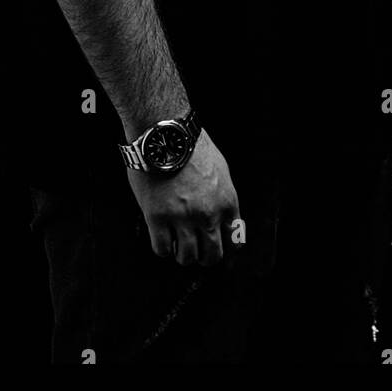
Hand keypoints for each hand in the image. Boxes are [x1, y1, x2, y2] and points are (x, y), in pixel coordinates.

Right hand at [126, 128, 242, 266]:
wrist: (165, 133)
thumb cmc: (191, 146)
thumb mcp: (220, 170)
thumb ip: (223, 198)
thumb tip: (223, 220)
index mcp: (227, 202)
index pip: (234, 241)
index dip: (224, 246)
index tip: (215, 244)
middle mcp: (207, 214)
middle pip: (212, 256)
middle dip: (204, 256)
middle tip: (196, 249)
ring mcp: (182, 218)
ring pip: (187, 258)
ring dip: (182, 255)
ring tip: (177, 243)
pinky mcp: (157, 218)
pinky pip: (162, 249)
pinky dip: (163, 248)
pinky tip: (162, 236)